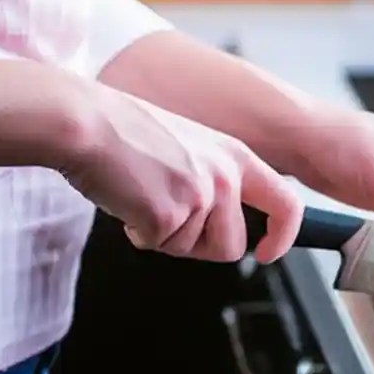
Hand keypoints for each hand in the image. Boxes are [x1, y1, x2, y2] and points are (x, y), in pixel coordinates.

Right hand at [61, 84, 304, 262]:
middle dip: (200, 246)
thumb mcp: (192, 148)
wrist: (86, 122)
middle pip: (232, 246)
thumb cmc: (126, 132)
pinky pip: (157, 245)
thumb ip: (214, 181)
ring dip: (166, 237)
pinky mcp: (168, 214)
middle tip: (170, 219)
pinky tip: (127, 200)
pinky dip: (138, 232)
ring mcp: (199, 196)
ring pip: (192, 250)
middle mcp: (225, 176)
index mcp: (236, 156)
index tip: (269, 251)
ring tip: (145, 197)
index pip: (287, 203)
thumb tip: (220, 222)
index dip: (283, 235)